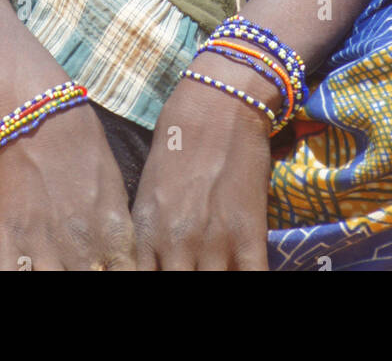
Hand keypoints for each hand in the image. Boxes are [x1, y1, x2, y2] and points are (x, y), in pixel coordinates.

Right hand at [0, 102, 136, 270]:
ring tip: (53, 265)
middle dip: (85, 277)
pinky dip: (20, 278)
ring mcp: (44, 248)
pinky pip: (12, 281)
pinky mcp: (7, 243)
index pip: (126, 278)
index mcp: (115, 233)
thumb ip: (114, 227)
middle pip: (90, 286)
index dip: (116, 277)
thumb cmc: (79, 138)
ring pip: (52, 288)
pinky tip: (25, 267)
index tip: (102, 268)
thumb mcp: (113, 184)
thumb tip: (115, 259)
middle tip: (77, 264)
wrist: (33, 110)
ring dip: (54, 279)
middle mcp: (83, 248)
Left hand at [132, 66, 271, 270]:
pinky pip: (252, 279)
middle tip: (193, 270)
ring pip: (212, 287)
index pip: (139, 281)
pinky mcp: (249, 235)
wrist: (219, 103)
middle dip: (185, 283)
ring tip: (216, 270)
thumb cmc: (178, 137)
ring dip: (215, 282)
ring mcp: (214, 242)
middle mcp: (176, 243)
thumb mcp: (150, 188)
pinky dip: (249, 281)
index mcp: (147, 231)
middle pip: (177, 288)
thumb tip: (157, 262)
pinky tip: (245, 273)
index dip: (150, 283)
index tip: (167, 273)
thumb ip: (152, 233)